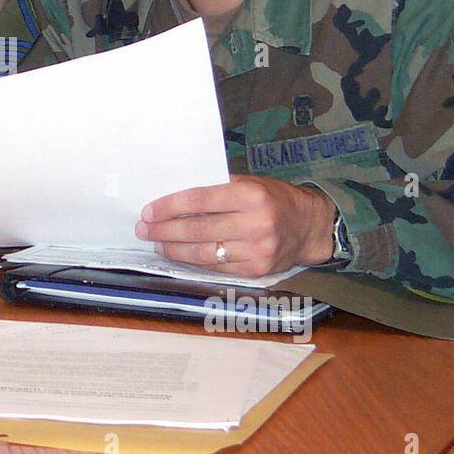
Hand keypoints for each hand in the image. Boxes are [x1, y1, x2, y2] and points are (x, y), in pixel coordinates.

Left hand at [135, 175, 336, 276]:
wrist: (310, 226)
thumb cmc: (273, 199)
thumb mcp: (249, 183)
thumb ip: (216, 189)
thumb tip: (173, 199)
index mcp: (251, 195)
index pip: (200, 201)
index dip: (170, 207)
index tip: (148, 211)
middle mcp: (255, 224)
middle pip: (198, 230)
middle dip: (164, 231)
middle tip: (143, 229)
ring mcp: (256, 251)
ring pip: (203, 253)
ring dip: (174, 249)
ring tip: (155, 243)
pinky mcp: (255, 271)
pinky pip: (216, 267)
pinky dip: (193, 262)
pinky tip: (178, 255)